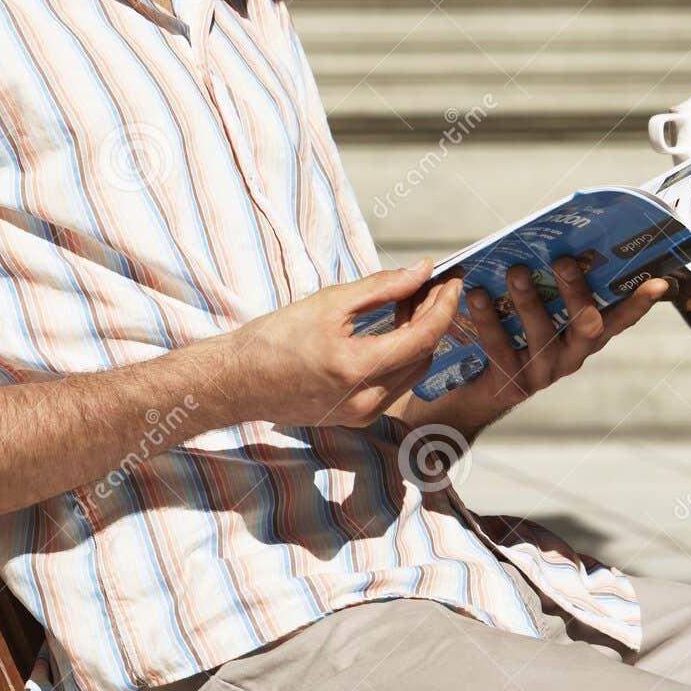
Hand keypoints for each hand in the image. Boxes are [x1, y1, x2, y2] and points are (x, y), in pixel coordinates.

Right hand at [231, 258, 462, 428]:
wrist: (239, 381)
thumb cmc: (275, 338)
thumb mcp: (329, 303)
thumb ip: (381, 287)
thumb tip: (421, 272)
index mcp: (357, 368)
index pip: (423, 337)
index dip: (443, 305)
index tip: (451, 279)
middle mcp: (366, 400)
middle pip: (423, 356)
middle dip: (433, 318)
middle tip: (429, 285)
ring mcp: (362, 414)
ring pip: (412, 373)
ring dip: (419, 337)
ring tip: (409, 302)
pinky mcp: (356, 418)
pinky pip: (394, 385)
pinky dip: (400, 356)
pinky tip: (391, 329)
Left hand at [389, 257, 668, 438]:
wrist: (467, 393)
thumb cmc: (504, 337)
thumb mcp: (528, 311)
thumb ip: (543, 283)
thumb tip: (546, 240)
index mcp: (580, 339)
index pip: (617, 320)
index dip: (638, 304)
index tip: (659, 281)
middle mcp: (569, 358)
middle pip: (586, 326)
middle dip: (577, 291)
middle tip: (564, 260)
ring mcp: (541, 374)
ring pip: (542, 336)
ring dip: (530, 301)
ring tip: (515, 271)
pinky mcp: (509, 384)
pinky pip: (499, 348)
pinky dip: (487, 318)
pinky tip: (475, 295)